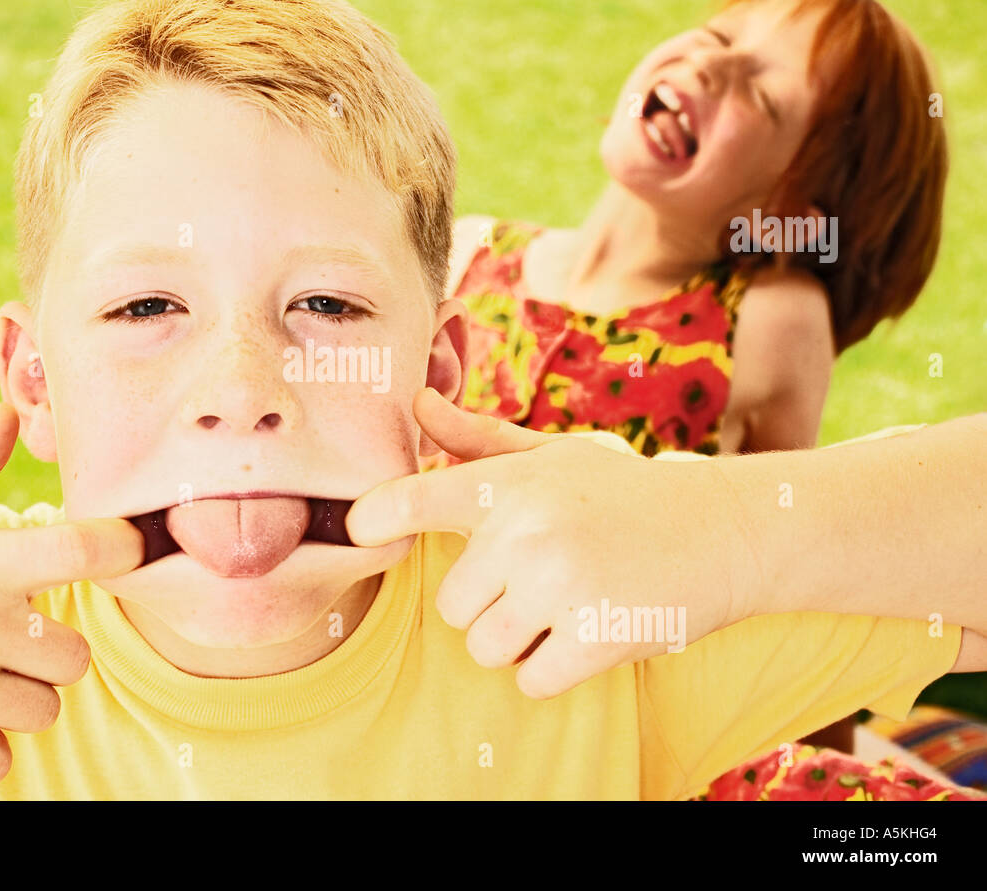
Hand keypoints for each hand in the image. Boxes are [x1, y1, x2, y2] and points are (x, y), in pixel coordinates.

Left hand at [347, 388, 754, 697]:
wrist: (725, 530)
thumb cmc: (624, 493)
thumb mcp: (552, 457)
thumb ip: (476, 439)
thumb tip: (416, 403)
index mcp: (510, 486)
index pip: (411, 502)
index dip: (374, 518)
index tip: (359, 529)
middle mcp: (527, 533)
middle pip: (451, 606)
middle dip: (488, 604)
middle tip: (539, 580)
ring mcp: (561, 587)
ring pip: (485, 648)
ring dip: (518, 640)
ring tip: (565, 604)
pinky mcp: (597, 639)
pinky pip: (530, 681)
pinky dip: (552, 670)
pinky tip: (586, 633)